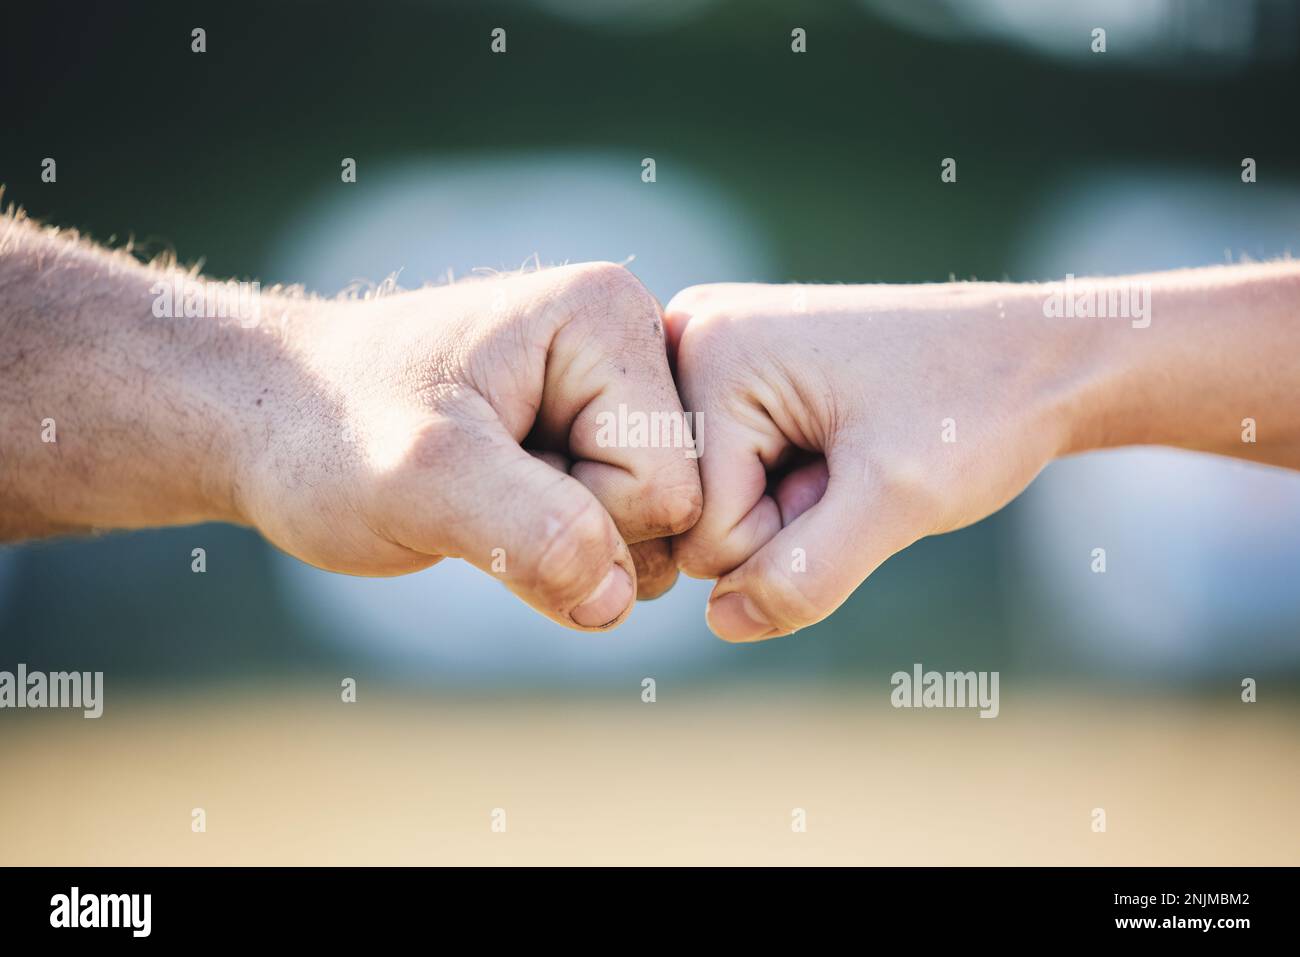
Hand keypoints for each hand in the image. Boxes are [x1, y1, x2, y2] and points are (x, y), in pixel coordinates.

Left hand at [0, 214, 701, 631]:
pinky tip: (491, 504)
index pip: (665, 486)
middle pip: (672, 510)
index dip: (575, 517)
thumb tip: (618, 599)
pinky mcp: (589, 433)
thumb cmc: (325, 432)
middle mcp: (630, 342)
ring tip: (479, 494)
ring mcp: (611, 391)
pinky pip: (619, 533)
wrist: (264, 419)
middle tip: (476, 491)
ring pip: (650, 533)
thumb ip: (532, 532)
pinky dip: (554, 549)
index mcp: (610, 317)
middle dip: (575, 534)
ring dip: (562, 547)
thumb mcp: (420, 480)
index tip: (480, 476)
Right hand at [662, 280, 1083, 641]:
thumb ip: (808, 573)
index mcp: (710, 347)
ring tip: (852, 454)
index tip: (855, 474)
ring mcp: (709, 356)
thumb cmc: (975, 408)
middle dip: (781, 520)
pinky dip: (789, 487)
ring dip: (789, 507)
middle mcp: (689, 339)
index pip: (700, 526)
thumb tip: (724, 622)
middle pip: (694, 515)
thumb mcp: (898, 501)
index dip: (787, 536)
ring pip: (713, 506)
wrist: (1035, 357)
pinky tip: (836, 449)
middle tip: (855, 465)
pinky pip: (731, 481)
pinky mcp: (732, 379)